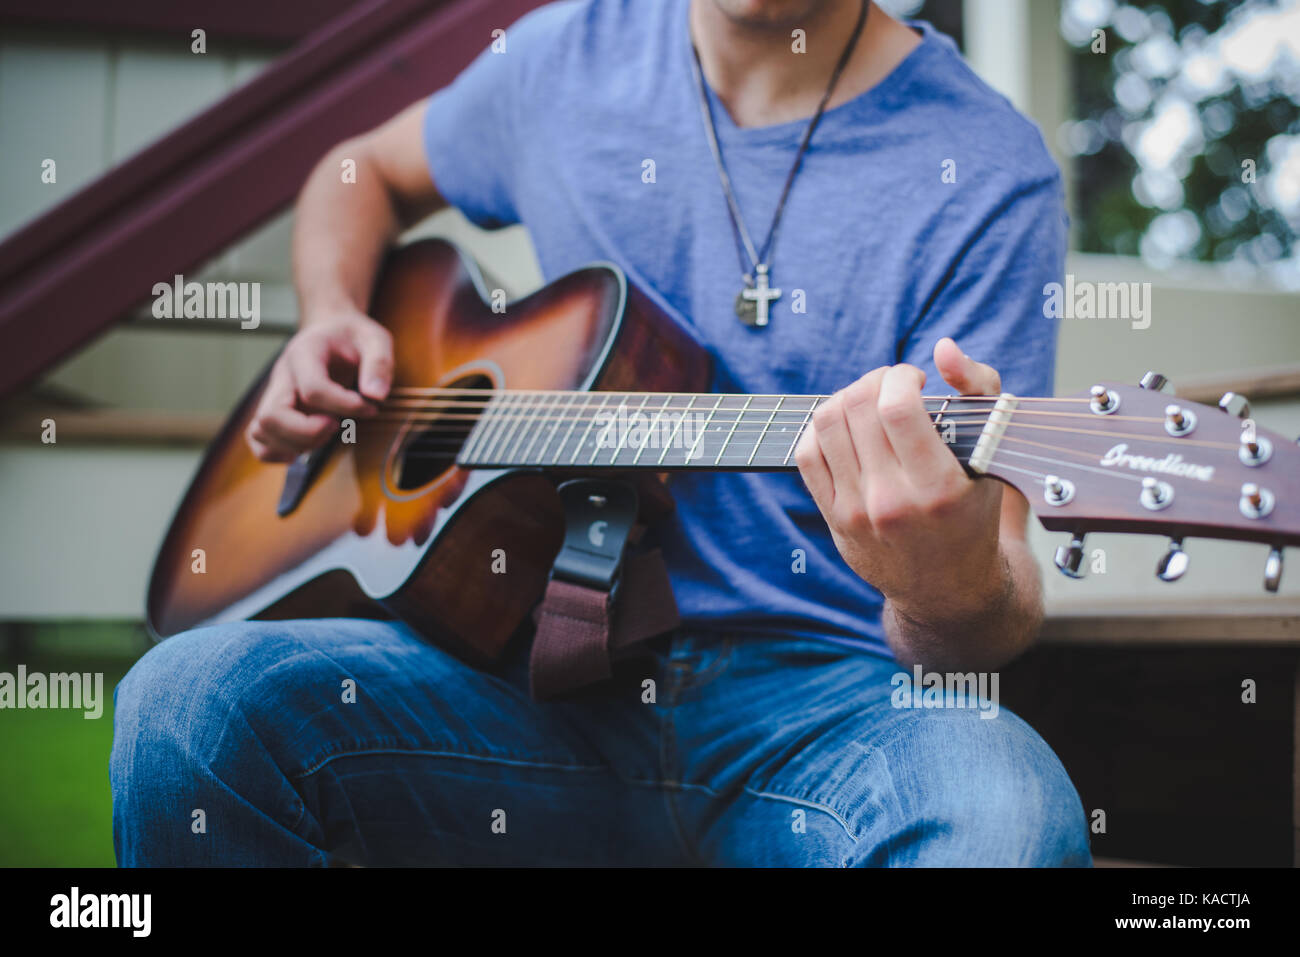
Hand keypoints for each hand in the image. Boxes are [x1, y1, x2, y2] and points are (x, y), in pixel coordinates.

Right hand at [245, 310, 393, 462]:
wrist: (332, 330)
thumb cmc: (353, 337)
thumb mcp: (375, 339)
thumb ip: (379, 364)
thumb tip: (376, 396)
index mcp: (305, 353)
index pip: (313, 389)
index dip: (344, 406)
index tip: (370, 408)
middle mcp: (283, 375)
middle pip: (272, 416)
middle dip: (309, 433)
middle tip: (337, 425)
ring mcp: (275, 394)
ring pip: (261, 430)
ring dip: (297, 443)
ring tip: (327, 432)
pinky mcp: (276, 410)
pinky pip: (258, 439)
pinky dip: (276, 452)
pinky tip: (304, 449)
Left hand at [794, 337, 1006, 620]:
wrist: (948, 588)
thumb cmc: (974, 510)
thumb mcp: (993, 453)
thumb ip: (979, 388)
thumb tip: (944, 348)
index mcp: (938, 487)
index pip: (897, 409)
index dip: (899, 377)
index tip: (914, 379)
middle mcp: (892, 502)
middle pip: (857, 409)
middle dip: (873, 380)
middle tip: (891, 384)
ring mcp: (857, 512)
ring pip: (826, 424)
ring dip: (846, 397)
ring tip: (868, 401)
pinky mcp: (834, 518)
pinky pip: (807, 453)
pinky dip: (821, 427)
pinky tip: (846, 426)